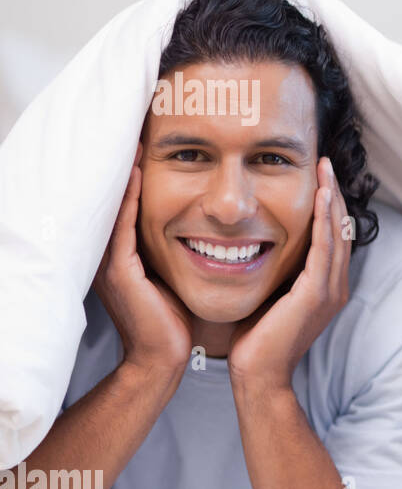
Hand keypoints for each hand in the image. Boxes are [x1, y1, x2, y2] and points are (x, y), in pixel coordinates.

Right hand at [93, 143, 191, 374]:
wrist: (164, 359)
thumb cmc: (175, 317)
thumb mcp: (174, 272)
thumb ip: (175, 246)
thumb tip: (201, 220)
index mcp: (125, 253)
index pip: (128, 204)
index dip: (135, 172)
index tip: (149, 140)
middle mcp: (113, 254)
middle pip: (115, 200)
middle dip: (126, 166)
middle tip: (136, 129)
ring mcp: (113, 263)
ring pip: (114, 208)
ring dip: (125, 174)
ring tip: (133, 140)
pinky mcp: (121, 275)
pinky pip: (121, 229)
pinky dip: (128, 201)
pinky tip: (136, 176)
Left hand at [228, 157, 351, 390]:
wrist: (258, 375)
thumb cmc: (255, 340)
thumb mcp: (268, 295)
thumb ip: (274, 271)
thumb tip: (256, 245)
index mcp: (326, 287)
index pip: (333, 236)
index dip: (327, 204)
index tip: (317, 176)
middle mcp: (335, 286)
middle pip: (342, 229)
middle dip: (333, 193)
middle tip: (324, 162)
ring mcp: (330, 291)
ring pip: (338, 233)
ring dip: (331, 198)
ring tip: (324, 169)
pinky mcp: (317, 294)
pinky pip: (326, 248)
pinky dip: (325, 220)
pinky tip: (320, 196)